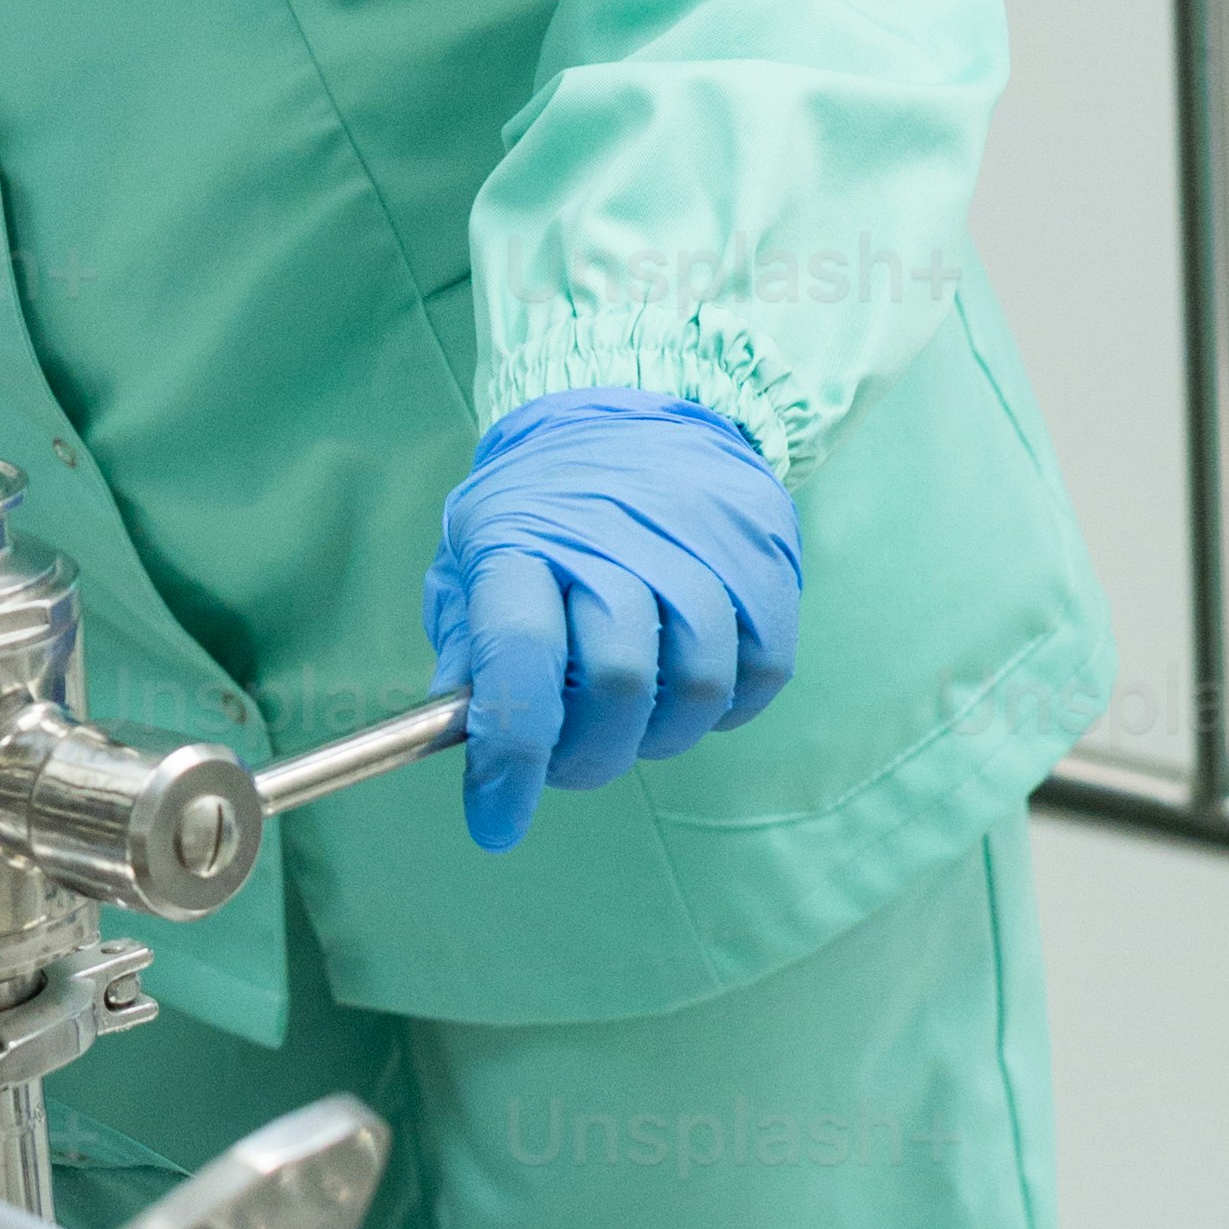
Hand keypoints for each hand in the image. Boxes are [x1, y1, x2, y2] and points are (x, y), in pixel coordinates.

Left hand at [423, 394, 800, 854]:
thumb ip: (465, 640)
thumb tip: (462, 729)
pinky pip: (758, 676)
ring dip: (657, 737)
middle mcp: (615, 541)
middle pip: (617, 684)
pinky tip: (683, 690)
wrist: (646, 407)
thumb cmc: (546, 503)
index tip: (497, 821)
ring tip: (629, 721)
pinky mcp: (765, 564)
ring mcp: (700, 549)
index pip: (521, 658)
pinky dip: (722, 710)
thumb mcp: (475, 550)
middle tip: (567, 764)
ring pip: (695, 688)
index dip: (512, 755)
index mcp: (524, 540)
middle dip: (586, 757)